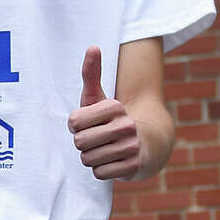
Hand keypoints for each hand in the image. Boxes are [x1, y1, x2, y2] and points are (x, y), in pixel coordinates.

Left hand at [68, 47, 143, 181]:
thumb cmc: (112, 120)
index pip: (74, 122)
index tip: (87, 124)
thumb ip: (91, 74)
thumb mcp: (99, 97)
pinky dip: (101, 170)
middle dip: (82, 144)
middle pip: (80, 142)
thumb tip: (93, 46)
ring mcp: (131, 146)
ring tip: (104, 150)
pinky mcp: (133, 166)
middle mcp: (126, 125)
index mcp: (114, 107)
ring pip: (88, 159)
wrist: (145, 145)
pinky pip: (99, 173)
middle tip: (95, 140)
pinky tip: (111, 161)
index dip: (75, 126)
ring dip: (91, 157)